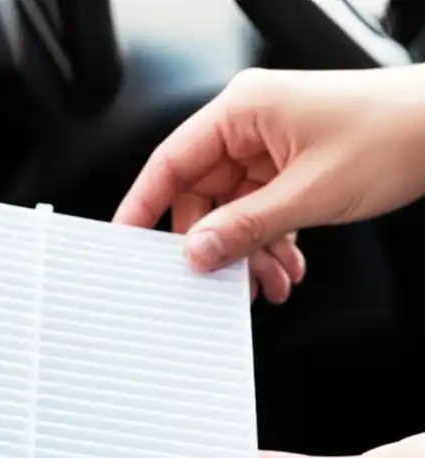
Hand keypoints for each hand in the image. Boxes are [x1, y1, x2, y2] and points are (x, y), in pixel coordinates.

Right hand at [114, 65, 424, 303]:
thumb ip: (245, 227)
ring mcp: (272, 144)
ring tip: (271, 282)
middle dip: (217, 244)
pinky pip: (262, 209)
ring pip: (234, 210)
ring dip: (250, 251)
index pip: (171, 162)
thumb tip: (197, 252)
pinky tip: (287, 266)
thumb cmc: (397, 132)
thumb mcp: (310, 193)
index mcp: (242, 110)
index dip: (143, 204)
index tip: (126, 242)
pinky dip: (271, 242)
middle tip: (223, 281)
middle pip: (202, 195)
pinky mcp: (293, 163)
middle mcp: (250, 123)